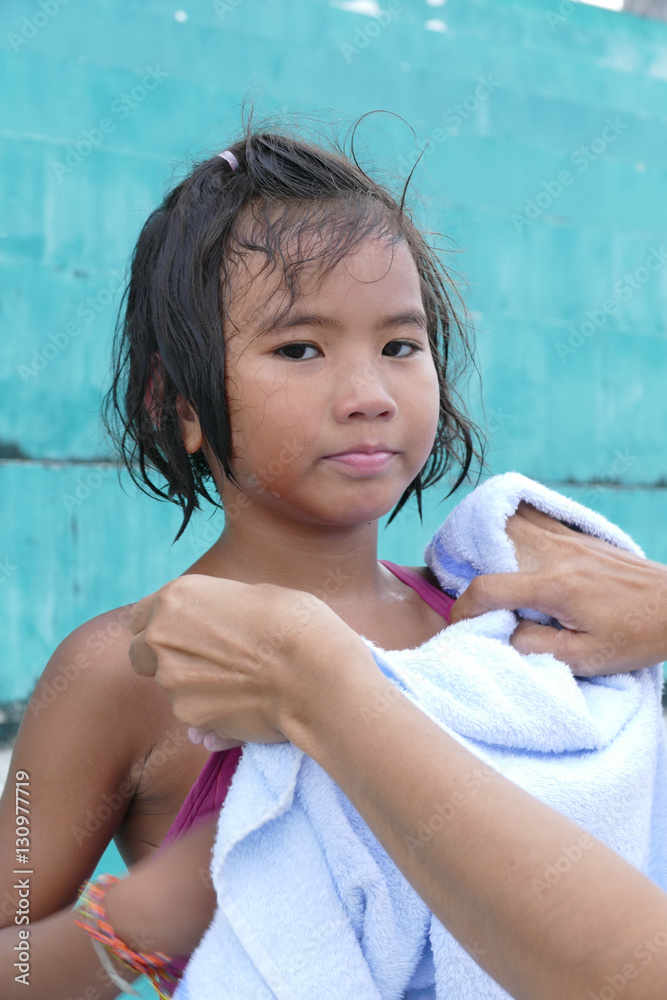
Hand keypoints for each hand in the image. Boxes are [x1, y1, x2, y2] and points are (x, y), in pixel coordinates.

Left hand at [128, 574, 376, 743]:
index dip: (161, 625)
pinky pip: (191, 716)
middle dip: (161, 658)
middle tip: (202, 660)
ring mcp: (171, 680)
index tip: (183, 635)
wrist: (313, 669)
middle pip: (140, 654)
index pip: (140, 616)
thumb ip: (212, 611)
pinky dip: (209, 712)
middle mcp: (161, 637)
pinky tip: (244, 704)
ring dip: (191, 686)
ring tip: (238, 682)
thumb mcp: (248, 595)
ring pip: (168, 687)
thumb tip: (203, 629)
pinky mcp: (189, 716)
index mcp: (175, 597)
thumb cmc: (294, 623)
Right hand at [449, 502, 666, 675]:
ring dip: (486, 537)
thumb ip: (535, 646)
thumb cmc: (635, 636)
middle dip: (465, 560)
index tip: (461, 623)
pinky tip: (505, 537)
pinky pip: (533, 517)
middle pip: (491, 539)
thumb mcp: (586, 659)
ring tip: (475, 560)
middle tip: (458, 581)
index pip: (489, 589)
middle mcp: (557, 553)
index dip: (464, 608)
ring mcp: (568, 538)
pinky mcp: (578, 536)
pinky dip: (511, 522)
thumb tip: (501, 632)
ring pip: (511, 520)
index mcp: (555, 586)